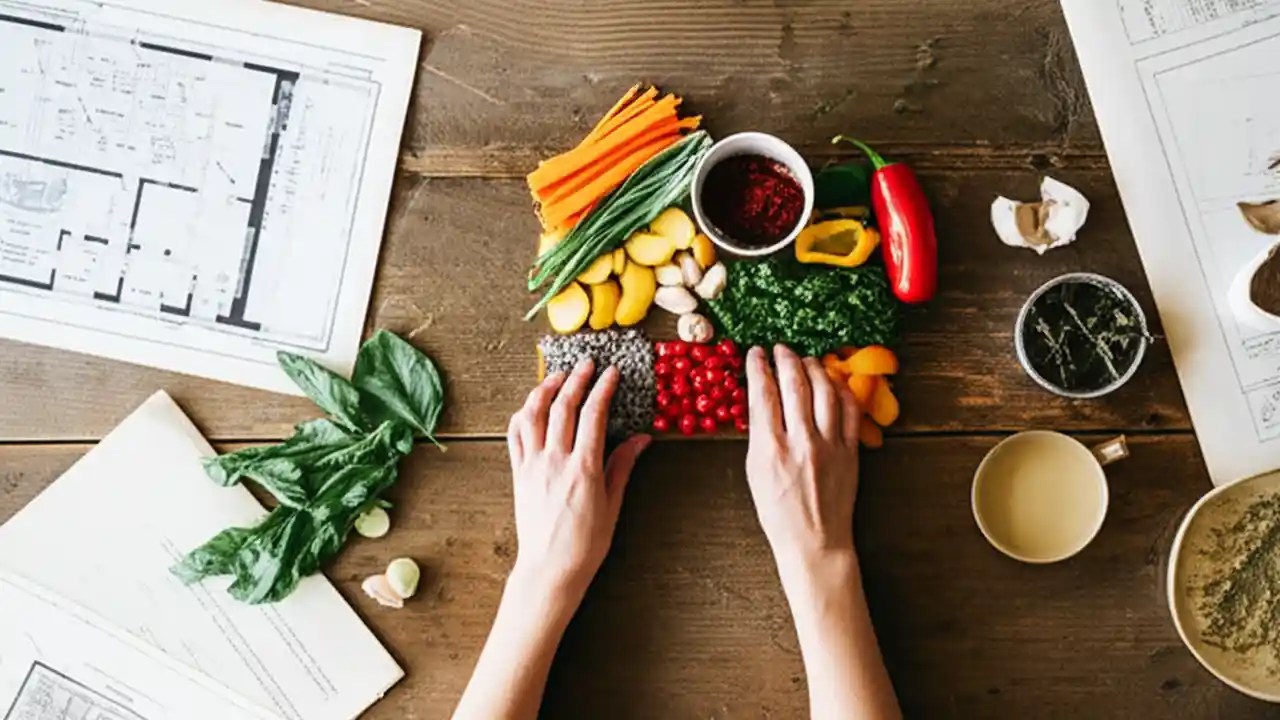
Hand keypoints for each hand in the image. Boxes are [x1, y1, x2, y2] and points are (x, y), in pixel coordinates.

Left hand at [505, 359, 650, 602]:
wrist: (550, 569)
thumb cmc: (585, 543)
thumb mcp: (612, 504)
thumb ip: (622, 466)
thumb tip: (640, 439)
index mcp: (583, 469)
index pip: (593, 415)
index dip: (602, 388)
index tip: (611, 373)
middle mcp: (555, 461)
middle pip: (563, 406)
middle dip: (576, 378)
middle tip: (586, 364)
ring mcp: (532, 465)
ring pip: (533, 414)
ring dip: (545, 389)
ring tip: (557, 376)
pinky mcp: (518, 473)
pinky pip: (515, 434)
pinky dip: (522, 413)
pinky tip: (532, 405)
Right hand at [744, 345, 861, 577]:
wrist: (814, 541)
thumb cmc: (778, 512)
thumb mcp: (755, 471)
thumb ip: (760, 435)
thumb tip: (763, 401)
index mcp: (770, 448)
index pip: (764, 393)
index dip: (759, 367)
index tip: (756, 353)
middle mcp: (801, 442)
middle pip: (795, 384)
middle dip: (786, 359)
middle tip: (780, 349)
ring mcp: (830, 445)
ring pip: (824, 391)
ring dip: (813, 368)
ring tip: (805, 360)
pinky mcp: (851, 451)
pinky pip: (849, 410)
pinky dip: (840, 390)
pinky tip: (832, 382)